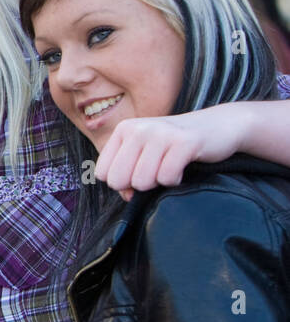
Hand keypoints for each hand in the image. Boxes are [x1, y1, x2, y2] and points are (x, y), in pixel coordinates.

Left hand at [95, 107, 244, 199]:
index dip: (121, 183)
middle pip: (118, 180)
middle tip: (156, 172)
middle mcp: (138, 128)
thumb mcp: (144, 153)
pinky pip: (166, 178)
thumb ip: (127, 173)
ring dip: (158, 183)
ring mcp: (161, 133)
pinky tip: (182, 167)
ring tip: (170, 167)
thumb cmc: (176, 145)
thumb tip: (126, 195)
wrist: (219, 125)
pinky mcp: (184, 142)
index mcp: (124, 129)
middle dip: (137, 186)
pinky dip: (175, 180)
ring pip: (141, 181)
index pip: (102, 172)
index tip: (138, 173)